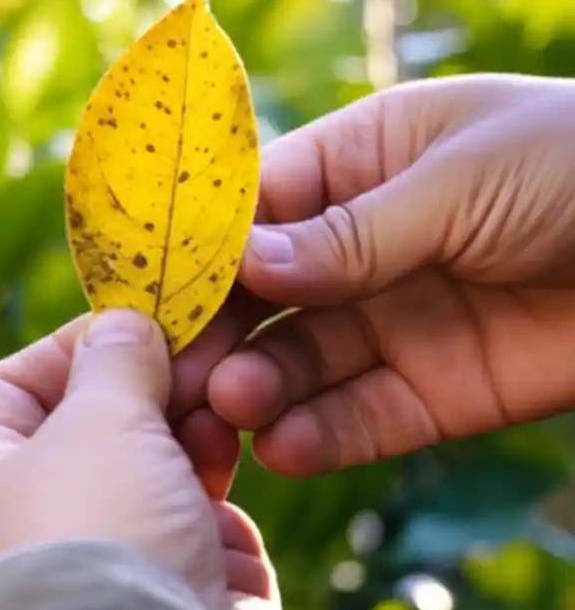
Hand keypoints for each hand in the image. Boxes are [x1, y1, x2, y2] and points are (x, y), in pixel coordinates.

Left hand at [0, 310, 279, 609]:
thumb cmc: (96, 530)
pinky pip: (191, 545)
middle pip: (86, 438)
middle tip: (200, 364)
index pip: (4, 394)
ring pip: (147, 489)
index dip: (69, 350)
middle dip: (148, 397)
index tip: (134, 322)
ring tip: (223, 420)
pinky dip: (216, 517)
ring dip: (192, 445)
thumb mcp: (99, 420)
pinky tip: (231, 490)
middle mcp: (17, 539)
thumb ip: (114, 361)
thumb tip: (124, 325)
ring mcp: (93, 578)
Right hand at [202, 74, 574, 475]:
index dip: (201, 249)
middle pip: (262, 296)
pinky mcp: (432, 393)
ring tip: (229, 404)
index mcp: (359, 164)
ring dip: (255, 386)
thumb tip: (245, 263)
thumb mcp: (461, 178)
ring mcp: (393, 321)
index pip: (254, 209)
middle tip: (171, 371)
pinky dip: (317, 435)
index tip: (149, 290)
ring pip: (298, 363)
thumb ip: (352, 231)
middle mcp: (360, 246)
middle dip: (213, 331)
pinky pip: (360, 418)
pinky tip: (281, 446)